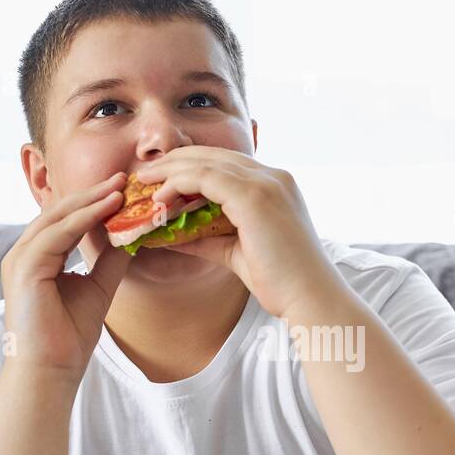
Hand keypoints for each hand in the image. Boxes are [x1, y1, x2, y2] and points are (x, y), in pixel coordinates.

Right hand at [0, 172, 131, 382]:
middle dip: (93, 193)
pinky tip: (109, 208)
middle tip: (124, 177)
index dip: (93, 203)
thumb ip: (110, 260)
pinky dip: (85, 218)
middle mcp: (24, 253)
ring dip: (91, 200)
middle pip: (59, 211)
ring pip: (58, 217)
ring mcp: (20, 258)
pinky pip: (58, 233)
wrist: (51, 371)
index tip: (124, 189)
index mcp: (37, 257)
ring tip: (121, 187)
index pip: (65, 220)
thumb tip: (131, 235)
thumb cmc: (68, 338)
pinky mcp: (24, 267)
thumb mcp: (98, 288)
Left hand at [135, 147, 345, 319]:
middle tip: (145, 173)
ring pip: (206, 162)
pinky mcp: (254, 196)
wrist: (310, 298)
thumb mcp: (238, 253)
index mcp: (276, 186)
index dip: (191, 167)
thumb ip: (206, 238)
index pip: (226, 164)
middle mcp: (273, 177)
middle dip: (175, 161)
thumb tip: (170, 236)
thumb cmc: (282, 283)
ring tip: (144, 182)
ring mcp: (266, 183)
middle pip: (214, 156)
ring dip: (170, 170)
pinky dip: (178, 184)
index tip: (163, 179)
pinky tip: (160, 199)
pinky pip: (205, 178)